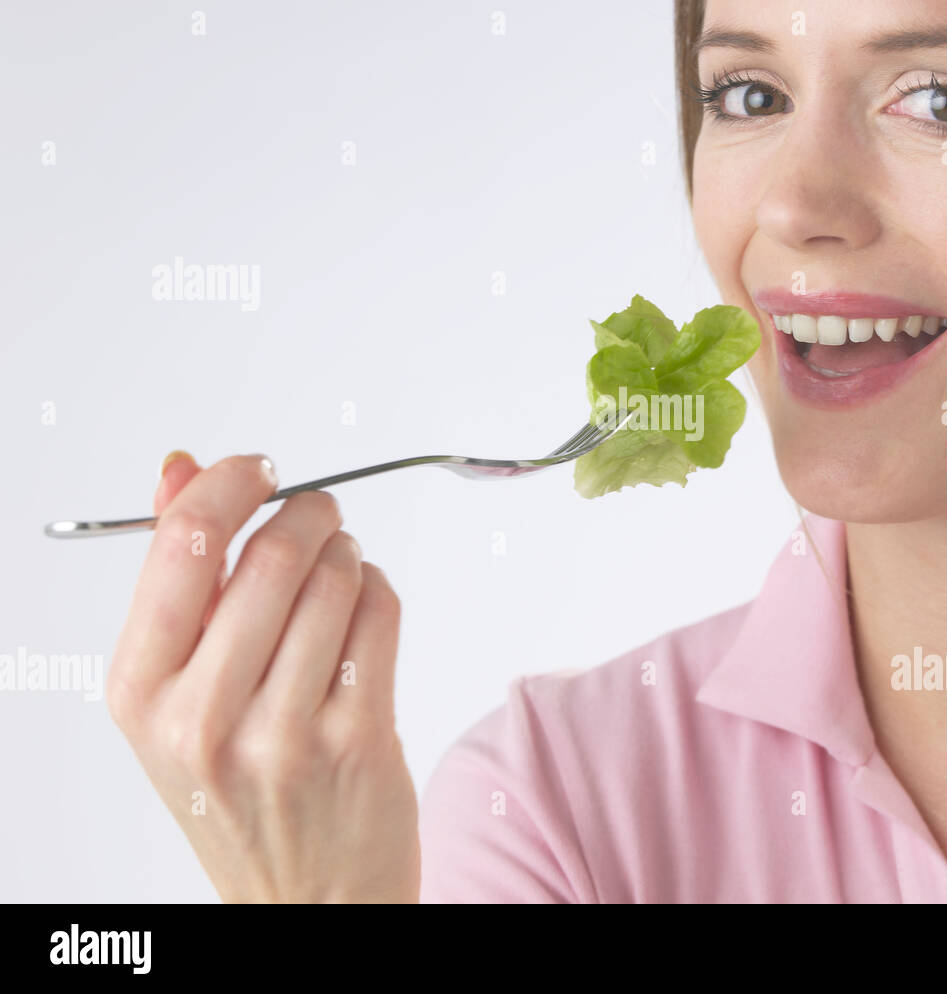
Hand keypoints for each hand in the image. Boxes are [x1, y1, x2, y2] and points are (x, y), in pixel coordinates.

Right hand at [107, 451, 419, 901]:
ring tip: (340, 572)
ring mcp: (285, 733)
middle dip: (307, 515)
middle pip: (273, 555)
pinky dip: (378, 591)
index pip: (184, 545)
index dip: (230, 484)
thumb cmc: (238, 791)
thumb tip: (180, 469)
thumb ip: (176, 578)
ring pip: (337, 578)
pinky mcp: (359, 740)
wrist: (304, 902)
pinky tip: (364, 610)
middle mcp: (202, 716)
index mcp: (140, 692)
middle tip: (318, 517)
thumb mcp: (176, 697)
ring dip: (347, 555)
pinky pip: (382, 614)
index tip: (258, 469)